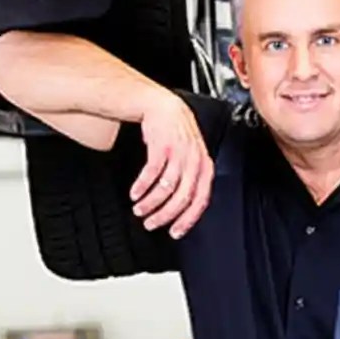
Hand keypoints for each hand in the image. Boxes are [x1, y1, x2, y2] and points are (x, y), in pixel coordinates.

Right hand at [129, 92, 213, 238]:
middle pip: (182, 197)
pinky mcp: (162, 146)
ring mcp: (179, 153)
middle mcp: (195, 161)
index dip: (187, 219)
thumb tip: (182, 209)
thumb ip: (189, 179)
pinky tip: (134, 193)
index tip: (174, 231)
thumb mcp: (190, 157)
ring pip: (166, 188)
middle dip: (165, 215)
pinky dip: (142, 186)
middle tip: (150, 223)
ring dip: (150, 203)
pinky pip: (152, 173)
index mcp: (204, 166)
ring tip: (139, 209)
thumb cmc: (176, 134)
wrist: (163, 107)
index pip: (201, 200)